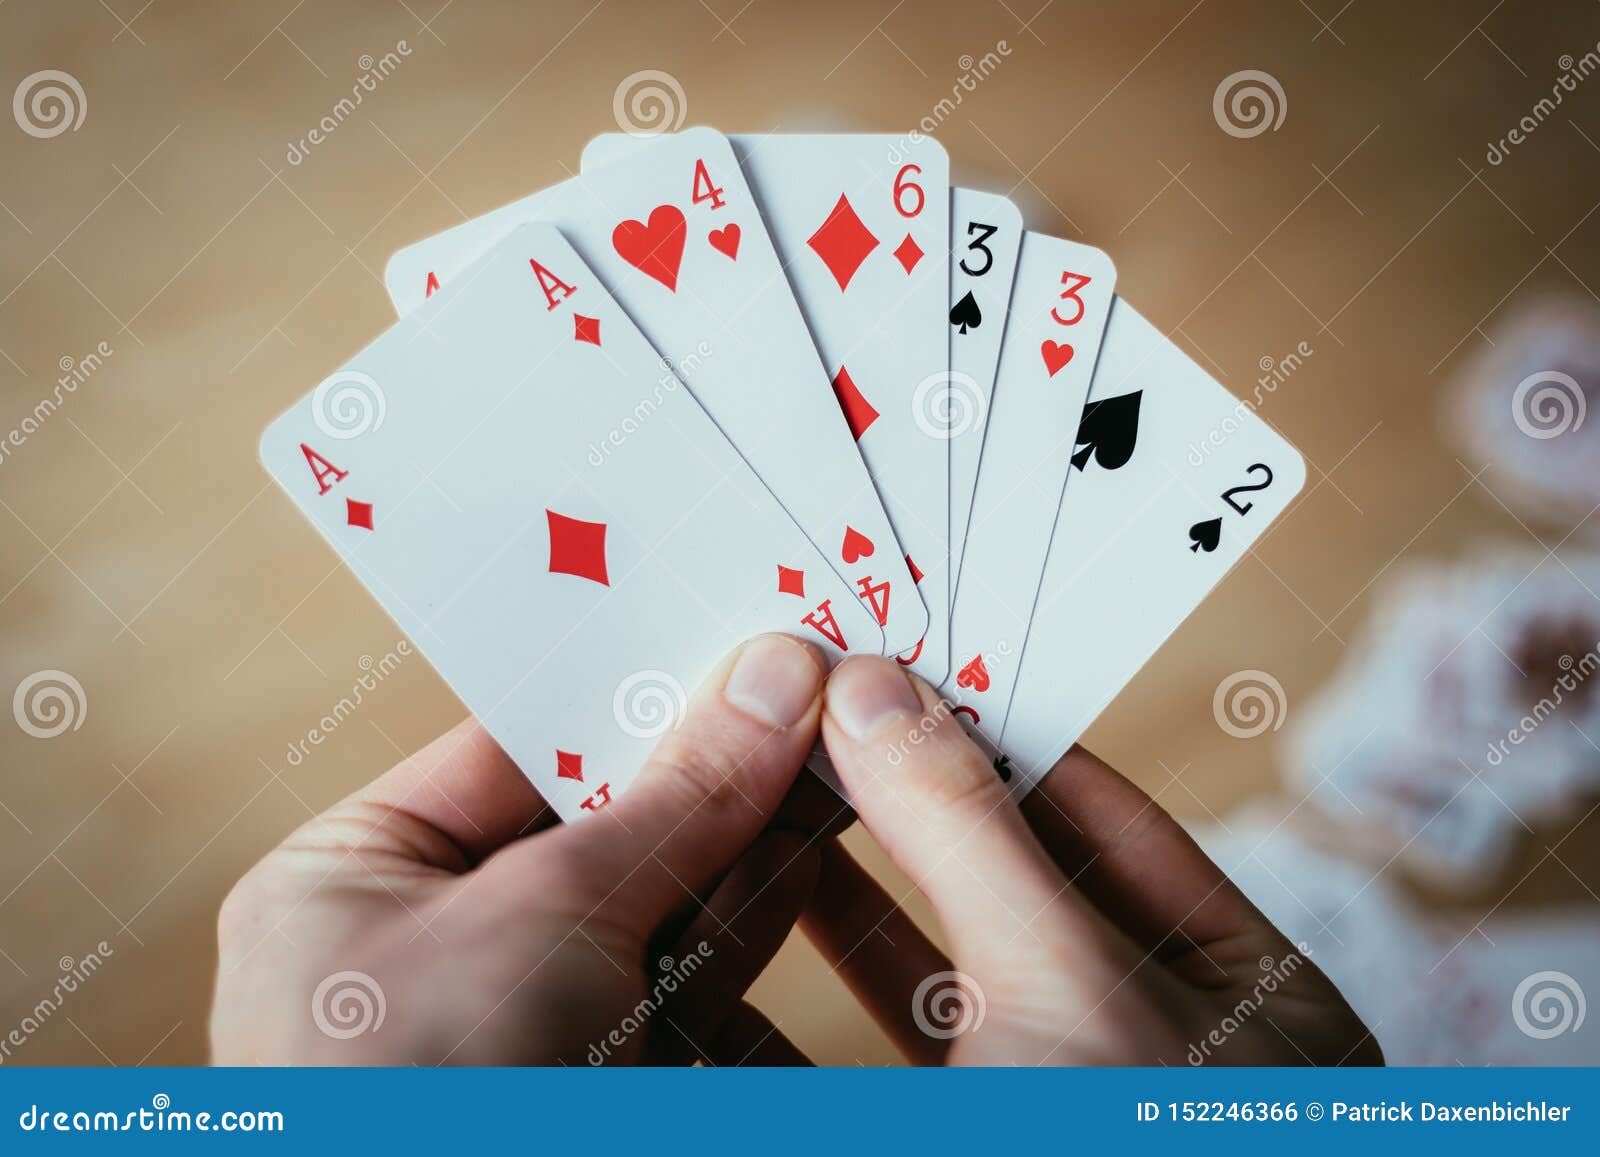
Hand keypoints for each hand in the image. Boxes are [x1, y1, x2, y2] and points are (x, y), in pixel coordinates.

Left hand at [211, 634, 837, 1064]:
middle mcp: (421, 948)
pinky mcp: (581, 1081)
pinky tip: (807, 866)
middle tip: (799, 700)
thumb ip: (671, 799)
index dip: (626, 697)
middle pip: (589, 826)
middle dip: (701, 774)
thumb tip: (771, 680)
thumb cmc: (423, 1095)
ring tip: (824, 764)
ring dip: (739, 845)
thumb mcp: (547, 916)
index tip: (726, 649)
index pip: (510, 752)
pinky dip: (740, 934)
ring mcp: (506, 1026)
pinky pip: (671, 985)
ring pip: (645, 907)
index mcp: (349, 881)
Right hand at [803, 654, 1382, 1065]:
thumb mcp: (1064, 984)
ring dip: (862, 871)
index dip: (1001, 732)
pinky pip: (909, 1023)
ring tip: (785, 780)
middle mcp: (1164, 1036)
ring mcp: (1072, 1086)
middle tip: (827, 707)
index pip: (1114, 814)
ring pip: (954, 954)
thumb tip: (877, 696)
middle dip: (916, 794)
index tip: (906, 666)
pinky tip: (778, 899)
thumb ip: (969, 835)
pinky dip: (843, 962)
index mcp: (1251, 997)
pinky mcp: (987, 1117)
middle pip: (1021, 876)